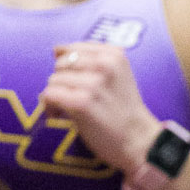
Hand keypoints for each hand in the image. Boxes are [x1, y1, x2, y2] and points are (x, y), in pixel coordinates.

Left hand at [38, 42, 161, 173]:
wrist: (139, 141)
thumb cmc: (124, 111)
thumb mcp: (117, 76)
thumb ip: (92, 60)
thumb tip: (56, 50)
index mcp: (114, 55)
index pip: (73, 48)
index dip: (68, 67)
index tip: (73, 82)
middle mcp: (105, 65)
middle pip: (61, 64)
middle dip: (60, 81)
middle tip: (68, 98)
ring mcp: (94, 84)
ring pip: (53, 80)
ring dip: (54, 96)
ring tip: (65, 110)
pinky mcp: (82, 102)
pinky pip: (50, 95)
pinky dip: (49, 107)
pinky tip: (58, 116)